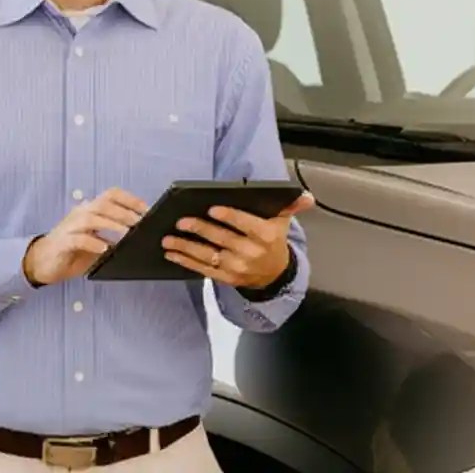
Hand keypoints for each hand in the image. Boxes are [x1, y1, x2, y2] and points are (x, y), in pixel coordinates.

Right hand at [24, 188, 148, 286]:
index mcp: (89, 210)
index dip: (130, 200)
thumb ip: (114, 238)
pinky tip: (104, 249)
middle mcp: (80, 214)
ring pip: (91, 218)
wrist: (42, 262)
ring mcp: (69, 227)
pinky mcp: (62, 243)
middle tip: (140, 223)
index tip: (147, 210)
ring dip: (111, 224)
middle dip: (124, 212)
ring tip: (126, 234)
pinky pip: (78, 239)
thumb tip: (140, 238)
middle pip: (103, 204)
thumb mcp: (97, 243)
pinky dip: (93, 243)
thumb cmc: (73, 252)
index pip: (110, 195)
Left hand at [162, 192, 314, 288]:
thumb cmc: (272, 240)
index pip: (247, 225)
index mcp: (266, 237)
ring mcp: (237, 268)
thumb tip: (306, 196)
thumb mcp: (282, 222)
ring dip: (186, 247)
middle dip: (200, 230)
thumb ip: (291, 206)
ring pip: (209, 256)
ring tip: (167, 238)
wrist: (274, 274)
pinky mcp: (225, 278)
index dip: (230, 217)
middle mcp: (251, 254)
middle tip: (181, 221)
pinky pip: (203, 269)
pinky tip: (171, 253)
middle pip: (222, 239)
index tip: (212, 209)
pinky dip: (185, 261)